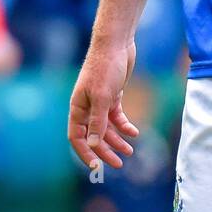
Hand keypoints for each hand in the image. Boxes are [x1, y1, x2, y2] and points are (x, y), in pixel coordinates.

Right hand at [68, 40, 139, 171]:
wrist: (116, 44)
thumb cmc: (105, 68)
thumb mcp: (102, 97)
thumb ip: (98, 122)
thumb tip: (94, 146)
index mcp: (77, 107)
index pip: (76, 137)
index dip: (85, 153)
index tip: (97, 167)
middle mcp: (86, 107)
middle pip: (93, 136)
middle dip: (105, 150)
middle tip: (119, 163)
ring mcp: (99, 101)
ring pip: (106, 128)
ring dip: (117, 140)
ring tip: (131, 150)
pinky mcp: (112, 96)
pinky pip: (116, 117)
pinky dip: (125, 125)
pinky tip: (134, 132)